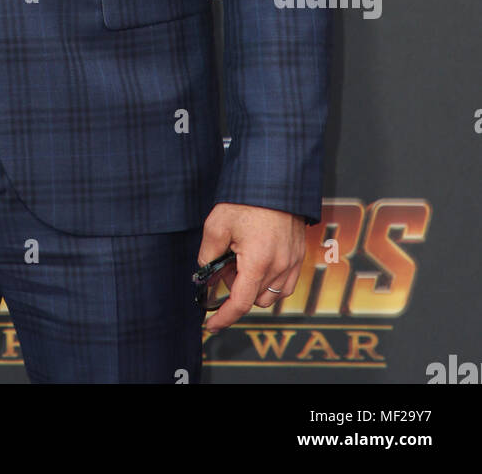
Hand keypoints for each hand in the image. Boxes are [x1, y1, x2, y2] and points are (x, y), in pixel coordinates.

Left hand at [197, 203, 306, 333]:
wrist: (274, 180)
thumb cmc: (246, 200)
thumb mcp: (217, 225)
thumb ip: (208, 254)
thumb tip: (206, 273)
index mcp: (258, 261)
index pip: (240, 303)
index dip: (223, 317)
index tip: (211, 324)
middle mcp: (280, 267)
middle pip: (253, 299)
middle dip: (235, 289)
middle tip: (225, 264)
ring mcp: (292, 262)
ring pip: (269, 296)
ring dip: (253, 287)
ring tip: (242, 259)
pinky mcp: (299, 256)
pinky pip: (284, 285)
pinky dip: (270, 282)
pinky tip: (259, 261)